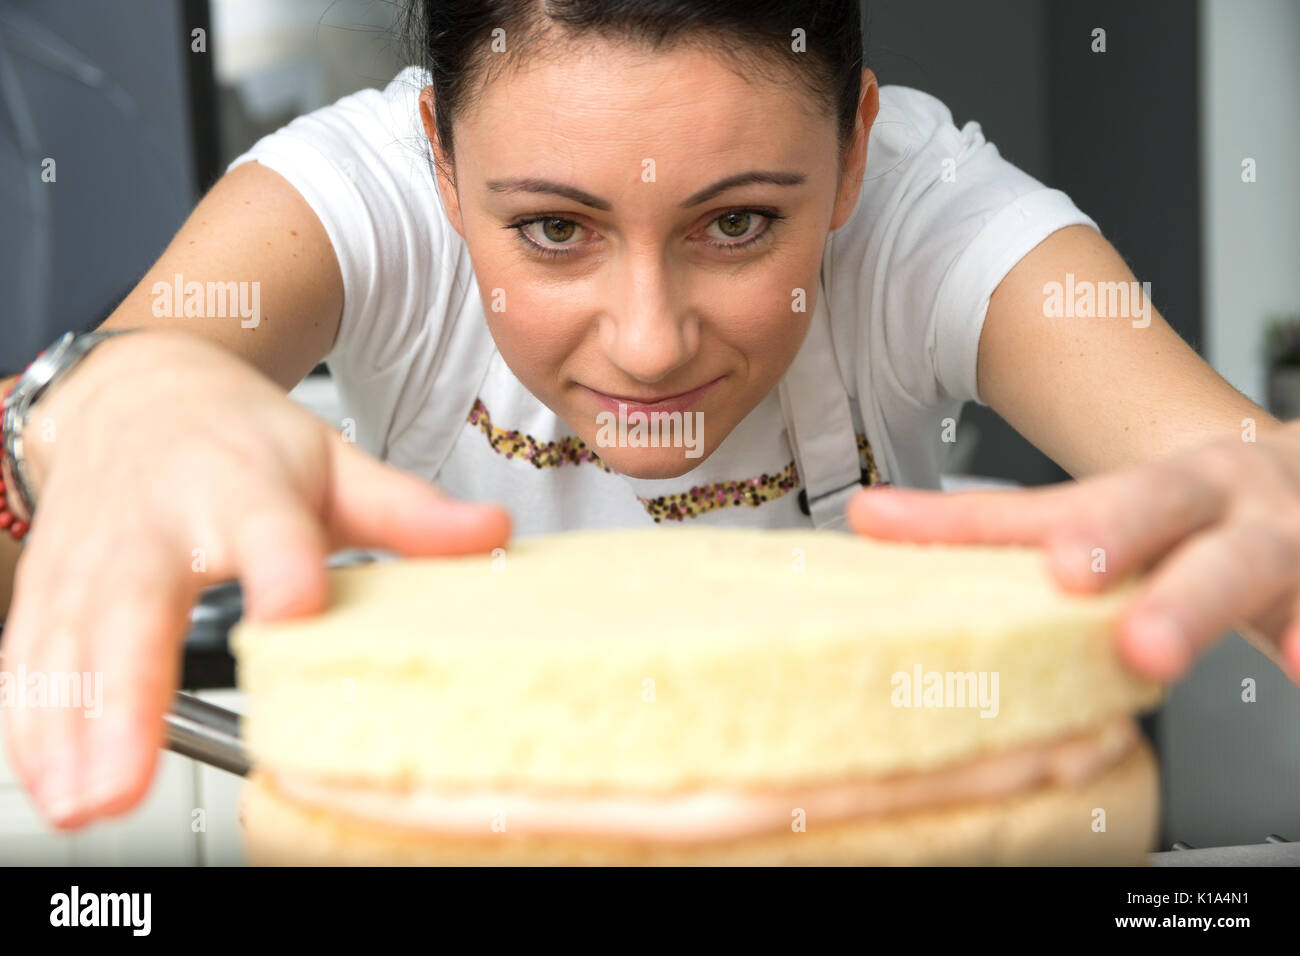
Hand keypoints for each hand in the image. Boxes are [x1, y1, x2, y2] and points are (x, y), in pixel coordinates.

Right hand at [1, 330, 510, 827]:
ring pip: (70, 642)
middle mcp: (158, 522)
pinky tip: (50, 777)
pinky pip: (32, 653)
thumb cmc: (240, 437)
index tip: (291, 610)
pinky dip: (33, 718)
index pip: (266, 528)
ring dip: (69, 727)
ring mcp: (95, 555)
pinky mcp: (53, 583)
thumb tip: (492, 534)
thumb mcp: (332, 463)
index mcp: (241, 484)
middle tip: (129, 772)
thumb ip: (407, 510)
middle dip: (129, 690)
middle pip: (138, 603)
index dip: (278, 567)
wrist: (138, 392)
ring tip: (86, 799)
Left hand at [847, 422, 1299, 685]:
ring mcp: (1274, 539)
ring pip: (1236, 565)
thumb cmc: (1200, 516)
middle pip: (1150, 507)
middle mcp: (1206, 499)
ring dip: (1190, 602)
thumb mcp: (1114, 513)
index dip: (962, 520)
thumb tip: (869, 522)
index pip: (1031, 503)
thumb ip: (1007, 530)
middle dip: (1105, 534)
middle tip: (1064, 569)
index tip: (882, 521)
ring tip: (1147, 646)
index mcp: (1139, 488)